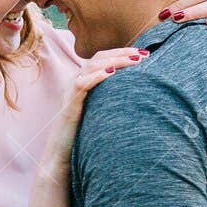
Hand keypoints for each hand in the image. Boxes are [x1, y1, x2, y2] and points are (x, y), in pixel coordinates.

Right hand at [39, 47, 146, 180]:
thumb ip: (112, 100)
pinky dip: (96, 76)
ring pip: (91, 67)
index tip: (144, 53)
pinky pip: (81, 84)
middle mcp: (76, 82)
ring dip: (114, 61)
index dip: (122, 53)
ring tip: (133, 62)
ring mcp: (71, 92)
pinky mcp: (69, 104)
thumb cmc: (84, 135)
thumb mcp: (101, 112)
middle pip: (98, 58)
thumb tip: (139, 95)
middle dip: (122, 53)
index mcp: (84, 81)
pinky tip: (111, 73)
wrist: (62, 154)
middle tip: (144, 55)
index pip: (103, 58)